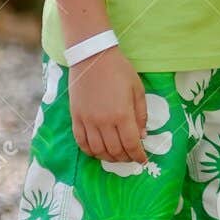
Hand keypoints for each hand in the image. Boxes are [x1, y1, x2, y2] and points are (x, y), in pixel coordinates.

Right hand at [68, 46, 148, 164]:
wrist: (92, 58)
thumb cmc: (119, 71)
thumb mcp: (137, 90)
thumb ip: (141, 114)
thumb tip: (143, 135)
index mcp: (122, 114)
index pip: (131, 144)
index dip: (138, 156)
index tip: (143, 160)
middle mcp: (103, 122)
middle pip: (114, 150)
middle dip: (125, 158)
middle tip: (132, 158)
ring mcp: (87, 121)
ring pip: (97, 150)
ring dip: (108, 158)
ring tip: (117, 157)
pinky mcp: (75, 118)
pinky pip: (81, 142)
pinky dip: (90, 151)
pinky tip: (98, 151)